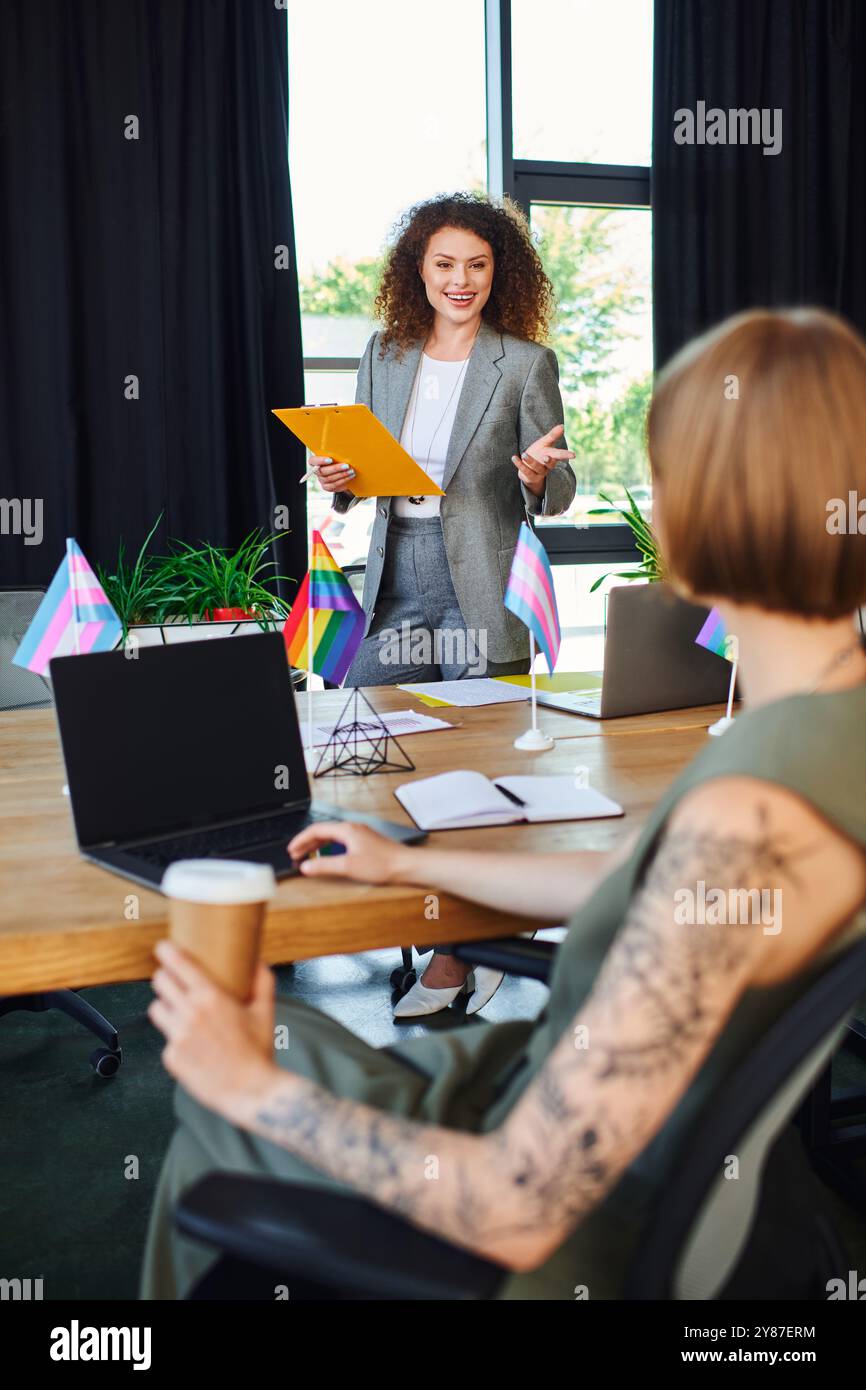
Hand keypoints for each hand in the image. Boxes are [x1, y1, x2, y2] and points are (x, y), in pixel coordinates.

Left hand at [149, 941, 276, 1121]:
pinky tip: (192, 1043)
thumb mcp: (265, 1011)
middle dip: (165, 978)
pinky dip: (175, 1038)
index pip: (178, 965)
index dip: (166, 952)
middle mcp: (189, 1014)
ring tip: (180, 1012)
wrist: (250, 1091)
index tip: (163, 946)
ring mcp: (176, 1037)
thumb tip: (258, 961)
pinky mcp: (171, 1058)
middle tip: (173, 980)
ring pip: (156, 1009)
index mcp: (211, 998)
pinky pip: (165, 1039)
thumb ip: (262, 981)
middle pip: (160, 982)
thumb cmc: (259, 1052)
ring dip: (166, 1006)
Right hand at [288, 820, 413, 884]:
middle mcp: (352, 828)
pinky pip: (341, 841)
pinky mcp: (365, 842)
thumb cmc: (381, 864)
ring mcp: (360, 834)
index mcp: (346, 830)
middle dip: (307, 843)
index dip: (301, 840)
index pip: (316, 830)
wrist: (406, 865)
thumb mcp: (348, 866)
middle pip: (323, 832)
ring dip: (318, 846)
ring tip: (307, 856)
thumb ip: (324, 865)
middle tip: (295, 854)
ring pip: (332, 836)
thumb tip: (305, 866)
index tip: (291, 849)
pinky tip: (328, 856)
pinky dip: (329, 848)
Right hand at [308, 454, 355, 492]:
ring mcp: (321, 480)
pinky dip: (343, 480)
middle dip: (336, 468)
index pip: (313, 461)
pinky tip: (350, 476)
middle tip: (346, 466)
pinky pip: (334, 485)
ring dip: (342, 474)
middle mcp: (317, 471)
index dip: (320, 461)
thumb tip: (344, 451)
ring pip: (329, 478)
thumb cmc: (338, 460)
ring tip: (351, 471)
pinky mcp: (327, 487)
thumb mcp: (336, 456)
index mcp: (316, 461)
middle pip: (323, 471)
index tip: (330, 460)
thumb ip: (336, 454)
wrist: (343, 471)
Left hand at [512, 424, 574, 497]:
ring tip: (524, 454)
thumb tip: (562, 426)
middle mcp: (547, 466)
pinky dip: (519, 465)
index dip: (566, 455)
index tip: (573, 455)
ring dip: (531, 461)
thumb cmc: (539, 453)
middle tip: (547, 457)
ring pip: (537, 468)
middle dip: (549, 461)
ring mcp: (539, 473)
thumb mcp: (545, 443)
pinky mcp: (530, 477)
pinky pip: (525, 471)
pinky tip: (514, 457)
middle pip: (550, 464)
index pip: (560, 455)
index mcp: (552, 457)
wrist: (529, 469)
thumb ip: (552, 435)